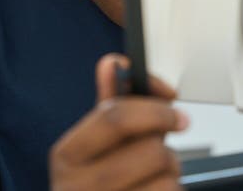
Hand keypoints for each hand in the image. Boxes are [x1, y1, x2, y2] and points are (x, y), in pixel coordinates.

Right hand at [49, 54, 186, 190]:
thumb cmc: (95, 186)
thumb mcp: (94, 148)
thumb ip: (108, 106)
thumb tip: (112, 63)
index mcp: (67, 154)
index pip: (114, 118)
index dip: (153, 109)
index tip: (175, 109)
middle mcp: (77, 186)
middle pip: (149, 151)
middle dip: (166, 149)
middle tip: (165, 153)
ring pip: (167, 182)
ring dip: (172, 179)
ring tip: (153, 183)